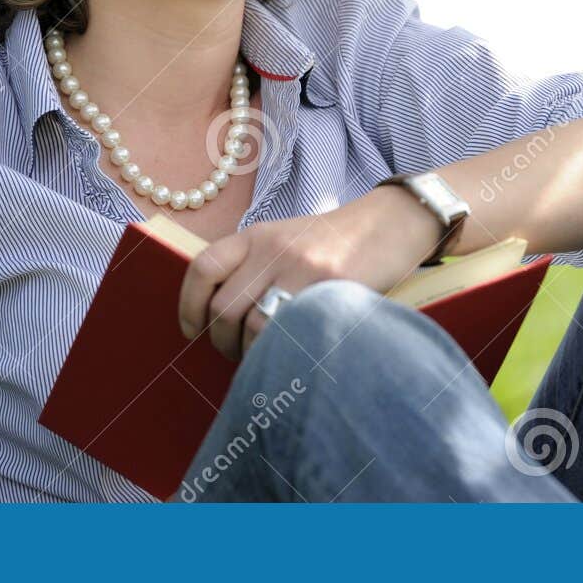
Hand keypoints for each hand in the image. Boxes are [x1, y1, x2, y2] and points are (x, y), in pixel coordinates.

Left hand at [176, 186, 443, 360]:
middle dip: (223, 342)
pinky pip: (291, 335)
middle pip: (225, 309)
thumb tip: (219, 319)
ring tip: (266, 358)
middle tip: (236, 353)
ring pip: (255, 329)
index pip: (204, 267)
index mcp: (257, 235)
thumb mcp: (286, 241)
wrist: (392, 223)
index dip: (189, 305)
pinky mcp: (330, 289)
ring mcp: (302, 269)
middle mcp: (273, 249)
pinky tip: (291, 357)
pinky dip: (283, 355)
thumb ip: (253, 269)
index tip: (192, 330)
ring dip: (254, 355)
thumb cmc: (336, 242)